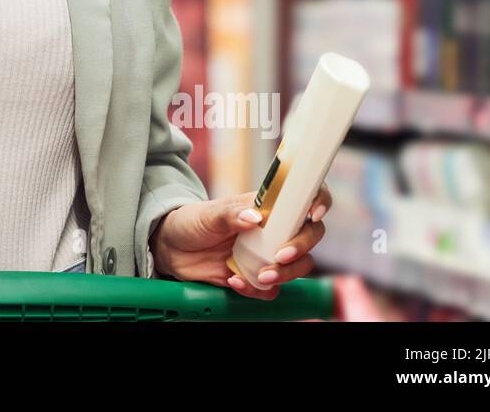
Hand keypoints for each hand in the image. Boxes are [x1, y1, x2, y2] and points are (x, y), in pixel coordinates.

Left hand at [149, 185, 331, 301]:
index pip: (303, 198)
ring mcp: (267, 254)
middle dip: (302, 246)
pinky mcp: (257, 278)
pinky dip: (258, 290)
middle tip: (280, 255)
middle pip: (311, 235)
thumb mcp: (207, 213)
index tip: (312, 214)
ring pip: (299, 266)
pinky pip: (271, 290)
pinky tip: (234, 281)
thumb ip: (230, 213)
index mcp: (266, 206)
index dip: (318, 201)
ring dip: (286, 274)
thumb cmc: (192, 221)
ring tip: (260, 276)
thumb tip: (254, 217)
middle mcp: (274, 230)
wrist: (172, 249)